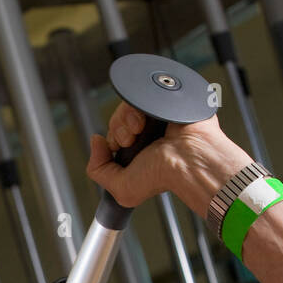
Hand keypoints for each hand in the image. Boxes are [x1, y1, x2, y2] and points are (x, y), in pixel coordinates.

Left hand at [86, 102, 249, 213]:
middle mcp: (149, 134)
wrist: (188, 158)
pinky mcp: (163, 99)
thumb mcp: (121, 188)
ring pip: (125, 107)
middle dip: (118, 131)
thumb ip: (98, 170)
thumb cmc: (163, 176)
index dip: (113, 140)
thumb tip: (95, 141)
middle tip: (131, 141)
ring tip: (138, 131)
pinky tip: (142, 120)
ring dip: (125, 120)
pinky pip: (137, 95)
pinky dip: (133, 106)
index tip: (121, 148)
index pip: (115, 137)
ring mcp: (156, 116)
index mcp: (141, 152)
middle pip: (118, 120)